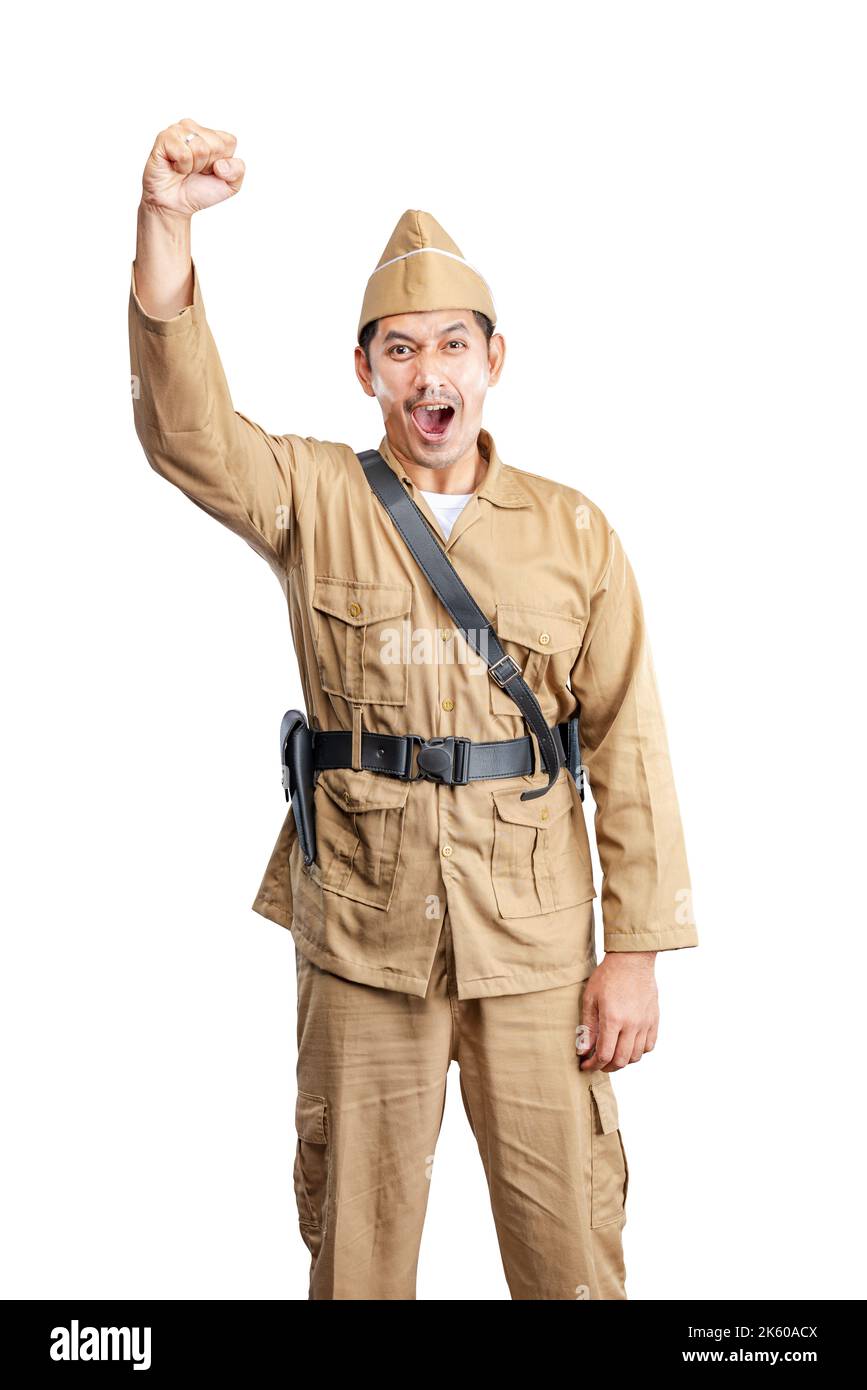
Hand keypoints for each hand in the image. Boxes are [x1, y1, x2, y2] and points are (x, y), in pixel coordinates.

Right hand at [140, 118, 244, 218]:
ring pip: (200, 147)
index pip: (229, 141)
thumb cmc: (199, 191)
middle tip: (196, 171)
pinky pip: (183, 153)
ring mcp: (178, 130)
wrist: (176, 205)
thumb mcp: (230, 185)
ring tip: (185, 169)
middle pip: (216, 145)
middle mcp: (195, 128)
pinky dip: (182, 166)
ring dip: (194, 166)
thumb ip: (238, 170)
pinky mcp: (164, 138)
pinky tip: (175, 167)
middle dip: (208, 165)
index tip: (210, 171)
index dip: (222, 163)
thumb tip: (221, 164)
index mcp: (212, 135)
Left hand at [577, 951, 658, 1070]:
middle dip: (606, 1067)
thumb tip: (583, 1051)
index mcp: (613, 1019)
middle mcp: (632, 1024)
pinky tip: (628, 1046)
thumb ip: (587, 1027)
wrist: (632, 960)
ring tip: (611, 1055)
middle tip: (597, 1064)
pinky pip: (649, 1046)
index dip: (593, 1065)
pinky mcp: (654, 1020)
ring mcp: (645, 1023)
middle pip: (621, 1060)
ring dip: (622, 1061)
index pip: (604, 1055)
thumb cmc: (608, 976)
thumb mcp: (590, 999)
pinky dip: (638, 1052)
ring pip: (636, 1056)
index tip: (585, 1065)